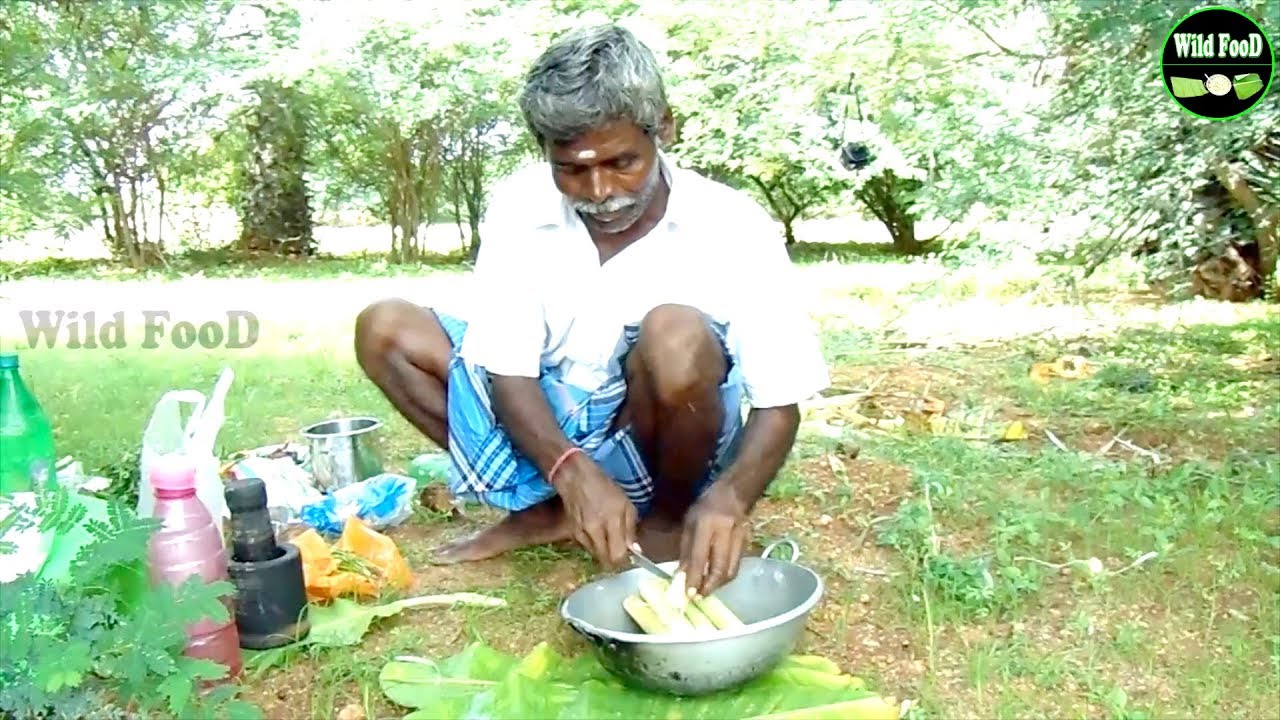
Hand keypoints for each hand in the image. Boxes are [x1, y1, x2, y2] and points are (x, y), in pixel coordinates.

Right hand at [554, 453, 636, 568]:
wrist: (575, 478)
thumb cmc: (604, 487)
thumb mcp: (626, 504)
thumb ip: (630, 528)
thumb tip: (635, 550)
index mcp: (611, 521)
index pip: (617, 555)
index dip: (624, 560)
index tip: (629, 556)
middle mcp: (594, 531)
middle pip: (605, 560)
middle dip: (614, 559)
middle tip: (620, 549)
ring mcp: (581, 534)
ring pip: (596, 555)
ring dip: (604, 552)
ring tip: (608, 537)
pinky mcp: (573, 534)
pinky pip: (587, 547)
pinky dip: (594, 545)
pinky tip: (597, 532)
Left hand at [678, 483, 748, 595]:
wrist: (733, 495)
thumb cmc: (705, 509)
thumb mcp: (689, 525)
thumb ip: (686, 552)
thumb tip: (680, 577)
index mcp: (707, 524)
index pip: (701, 556)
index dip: (695, 577)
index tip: (689, 594)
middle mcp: (725, 532)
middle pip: (721, 568)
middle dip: (709, 587)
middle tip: (698, 597)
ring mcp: (740, 539)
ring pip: (731, 571)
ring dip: (718, 585)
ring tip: (705, 590)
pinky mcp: (747, 545)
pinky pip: (736, 566)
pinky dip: (725, 577)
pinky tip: (715, 579)